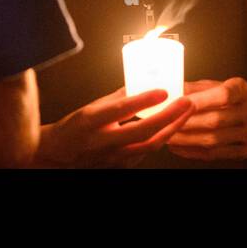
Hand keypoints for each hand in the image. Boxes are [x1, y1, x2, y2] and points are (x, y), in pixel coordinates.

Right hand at [35, 88, 193, 167]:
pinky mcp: (121, 165)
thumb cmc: (74, 128)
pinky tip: (172, 127)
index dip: (144, 101)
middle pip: (142, 132)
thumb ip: (117, 97)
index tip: (164, 90)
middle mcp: (103, 141)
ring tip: (187, 112)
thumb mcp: (90, 107)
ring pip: (149, 145)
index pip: (121, 110)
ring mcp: (113, 157)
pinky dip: (161, 139)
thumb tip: (140, 82)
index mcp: (91, 121)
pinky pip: (146, 153)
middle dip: (169, 116)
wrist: (59, 155)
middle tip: (187, 101)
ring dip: (171, 128)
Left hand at [167, 78, 246, 160]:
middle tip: (164, 121)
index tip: (180, 101)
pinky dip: (194, 152)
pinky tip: (178, 147)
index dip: (201, 99)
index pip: (224, 95)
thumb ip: (198, 88)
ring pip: (214, 140)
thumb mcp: (221, 85)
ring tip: (167, 135)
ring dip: (187, 139)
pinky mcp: (245, 151)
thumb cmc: (237, 97)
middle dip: (186, 122)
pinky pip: (216, 154)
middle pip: (215, 121)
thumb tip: (172, 88)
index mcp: (243, 90)